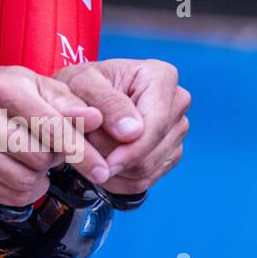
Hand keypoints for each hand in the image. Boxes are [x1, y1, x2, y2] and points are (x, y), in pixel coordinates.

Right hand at [0, 65, 108, 207]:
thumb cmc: (5, 95)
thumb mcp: (37, 86)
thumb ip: (69, 103)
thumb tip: (96, 119)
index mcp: (2, 87)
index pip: (51, 128)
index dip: (82, 152)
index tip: (102, 170)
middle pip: (39, 158)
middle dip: (54, 158)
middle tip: (51, 148)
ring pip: (24, 180)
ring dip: (40, 175)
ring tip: (34, 156)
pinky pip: (10, 196)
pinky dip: (25, 189)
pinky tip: (21, 169)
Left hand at [55, 58, 188, 194]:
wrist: (80, 95)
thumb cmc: (80, 84)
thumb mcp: (82, 83)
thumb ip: (106, 103)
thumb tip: (132, 132)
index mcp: (162, 77)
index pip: (155, 125)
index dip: (129, 150)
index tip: (103, 162)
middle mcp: (176, 103)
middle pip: (150, 152)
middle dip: (114, 158)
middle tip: (84, 149)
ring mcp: (176, 130)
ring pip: (147, 170)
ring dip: (113, 170)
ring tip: (88, 152)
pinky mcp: (168, 153)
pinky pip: (144, 180)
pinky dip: (117, 179)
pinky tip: (99, 165)